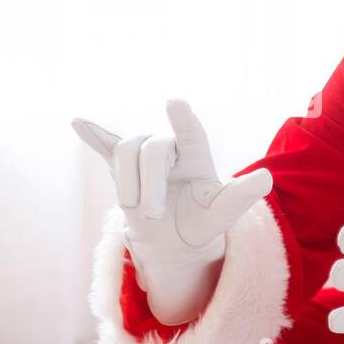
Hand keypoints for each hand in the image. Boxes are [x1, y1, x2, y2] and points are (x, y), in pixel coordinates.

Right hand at [72, 99, 271, 325]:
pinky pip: (105, 145)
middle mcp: (169, 148)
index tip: (174, 103)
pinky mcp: (122, 167)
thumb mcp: (223, 213)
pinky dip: (91, 134)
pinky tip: (77, 121)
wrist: (176, 240)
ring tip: (135, 208)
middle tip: (153, 215)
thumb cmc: (203, 222)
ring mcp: (143, 156)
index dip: (183, 120)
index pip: (191, 133)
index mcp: (196, 155)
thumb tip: (266, 179)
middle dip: (150, 184)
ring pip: (125, 150)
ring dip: (127, 182)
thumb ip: (242, 195)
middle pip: (152, 149)